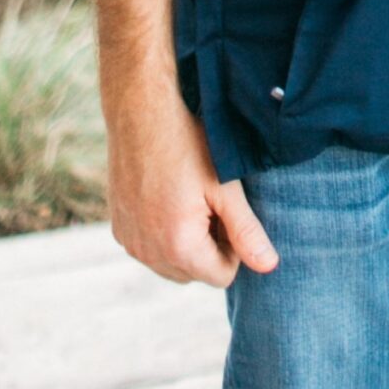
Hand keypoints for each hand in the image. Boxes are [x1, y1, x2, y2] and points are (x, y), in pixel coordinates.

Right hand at [104, 83, 278, 288]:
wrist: (140, 113)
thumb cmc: (188, 146)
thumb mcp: (225, 187)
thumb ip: (247, 231)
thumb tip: (270, 267)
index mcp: (178, 248)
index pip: (222, 275)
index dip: (234, 245)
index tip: (229, 210)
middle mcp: (148, 254)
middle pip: (196, 273)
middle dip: (209, 246)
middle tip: (212, 202)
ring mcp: (129, 243)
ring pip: (171, 264)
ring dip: (186, 243)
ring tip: (191, 199)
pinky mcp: (118, 229)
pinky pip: (149, 249)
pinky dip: (163, 234)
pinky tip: (168, 197)